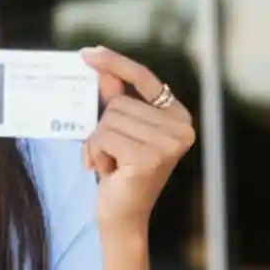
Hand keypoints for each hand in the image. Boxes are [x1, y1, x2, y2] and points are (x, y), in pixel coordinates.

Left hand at [80, 47, 194, 236]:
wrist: (121, 216)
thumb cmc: (120, 171)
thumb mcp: (118, 129)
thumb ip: (115, 97)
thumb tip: (102, 67)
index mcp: (179, 116)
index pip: (144, 78)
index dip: (115, 63)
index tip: (88, 52)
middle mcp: (181, 128)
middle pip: (119, 102)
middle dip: (103, 127)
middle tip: (110, 155)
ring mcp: (168, 143)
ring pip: (109, 119)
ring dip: (98, 142)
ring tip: (110, 164)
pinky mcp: (149, 157)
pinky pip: (104, 136)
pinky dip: (96, 152)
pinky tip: (109, 172)